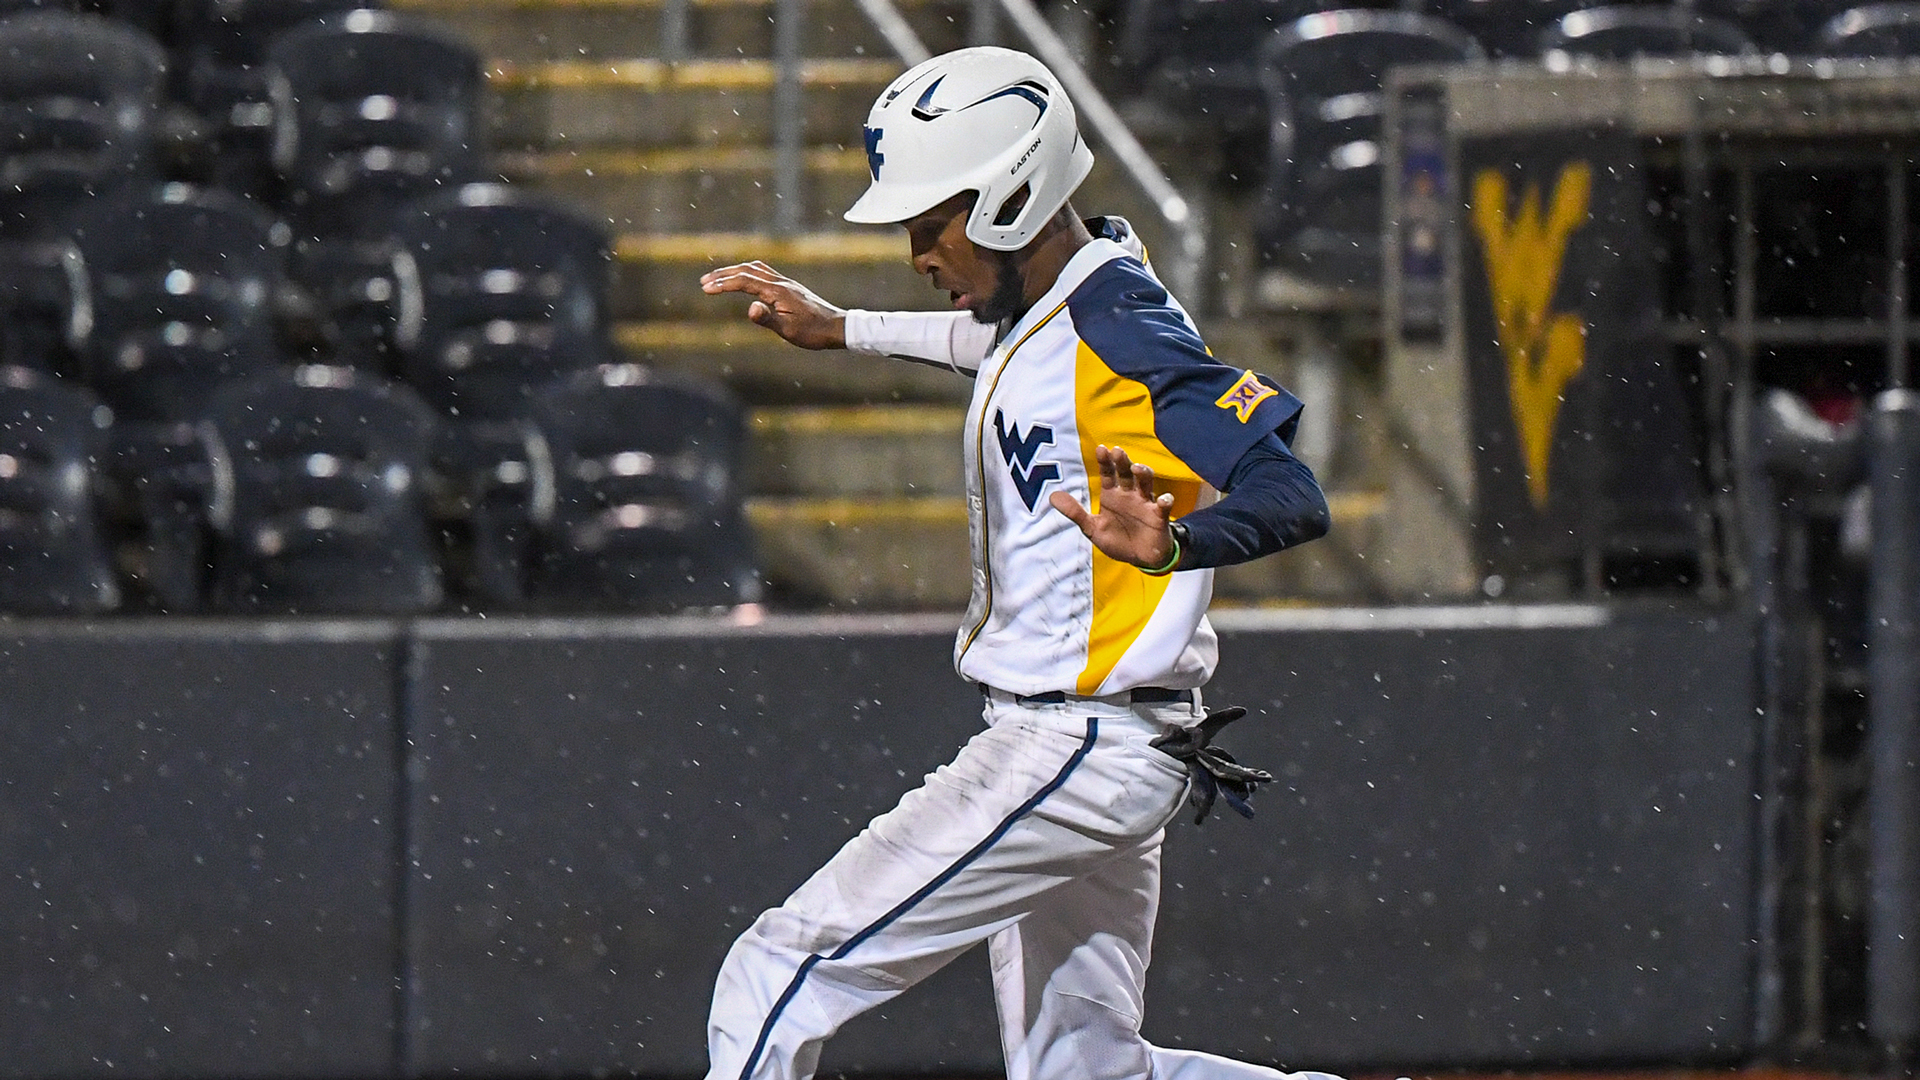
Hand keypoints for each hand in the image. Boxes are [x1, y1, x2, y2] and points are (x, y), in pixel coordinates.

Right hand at [699, 261, 845, 349]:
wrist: (837, 327)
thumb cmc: (813, 332)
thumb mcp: (789, 330)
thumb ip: (768, 318)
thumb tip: (750, 308)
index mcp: (777, 291)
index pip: (744, 282)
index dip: (723, 284)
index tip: (706, 289)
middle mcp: (781, 282)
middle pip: (747, 270)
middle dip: (724, 274)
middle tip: (704, 282)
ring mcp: (786, 283)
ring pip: (756, 269)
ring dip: (735, 271)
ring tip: (720, 279)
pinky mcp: (790, 288)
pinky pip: (764, 273)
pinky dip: (749, 273)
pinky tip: (747, 282)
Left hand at [1048, 445, 1178, 570]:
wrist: (1140, 559)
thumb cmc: (1118, 540)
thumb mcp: (1093, 528)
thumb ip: (1075, 513)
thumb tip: (1052, 497)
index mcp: (1113, 495)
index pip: (1108, 473)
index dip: (1105, 461)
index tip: (1101, 449)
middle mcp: (1129, 495)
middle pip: (1127, 473)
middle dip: (1123, 461)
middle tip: (1117, 451)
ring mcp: (1145, 504)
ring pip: (1146, 483)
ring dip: (1143, 474)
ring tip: (1137, 468)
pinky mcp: (1159, 517)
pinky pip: (1163, 506)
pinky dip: (1165, 501)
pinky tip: (1163, 500)